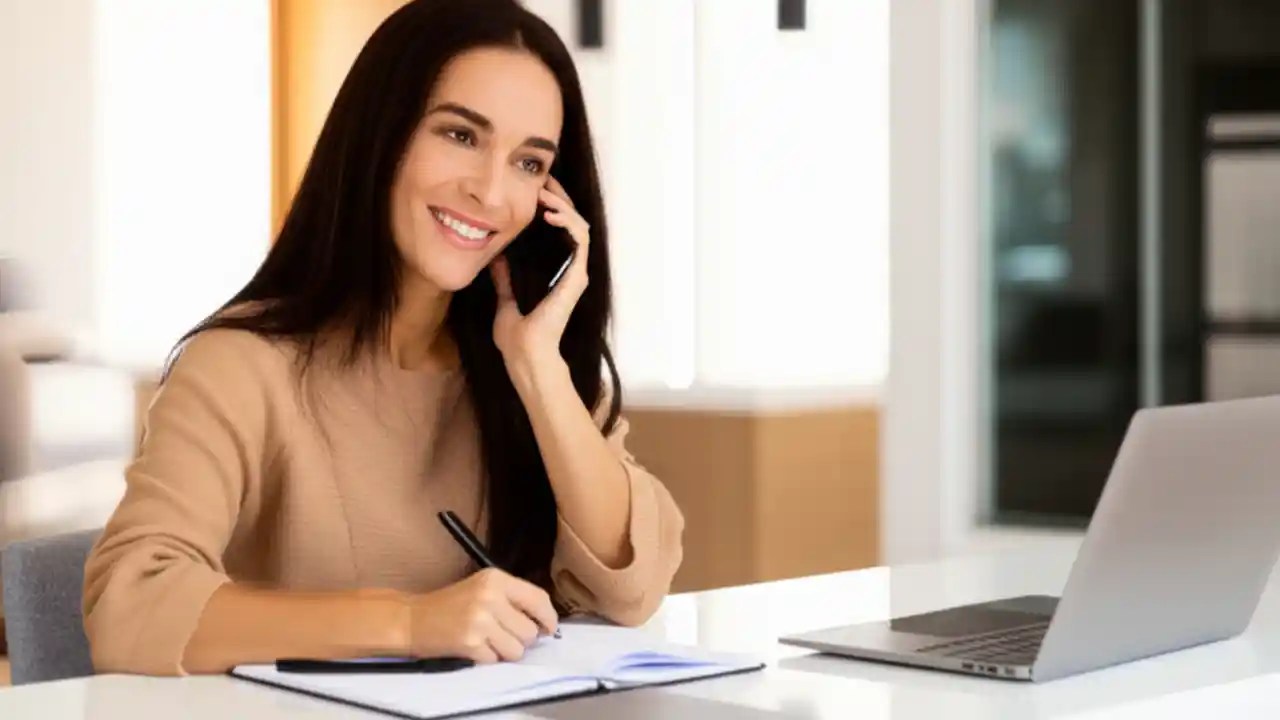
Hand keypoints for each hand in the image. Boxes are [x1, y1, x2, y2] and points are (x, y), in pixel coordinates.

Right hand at [406, 568, 558, 663]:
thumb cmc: (451, 605)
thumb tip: (546, 624)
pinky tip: (474, 647)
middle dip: (521, 639)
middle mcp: (490, 597)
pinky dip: (488, 659)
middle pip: (530, 630)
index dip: (548, 618)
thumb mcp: (484, 589)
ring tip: (488, 641)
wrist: (413, 619)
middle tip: (502, 635)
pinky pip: (496, 660)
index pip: (538, 599)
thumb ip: (514, 600)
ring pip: (517, 649)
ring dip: (506, 651)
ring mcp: (480, 620)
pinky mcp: (470, 643)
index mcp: (496, 579)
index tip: (548, 629)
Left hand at [491, 175, 589, 369]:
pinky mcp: (577, 276)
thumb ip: (504, 280)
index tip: (535, 189)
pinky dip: (568, 221)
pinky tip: (550, 212)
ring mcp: (576, 272)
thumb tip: (496, 258)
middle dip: (559, 197)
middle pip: (572, 222)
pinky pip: (580, 239)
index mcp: (555, 273)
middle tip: (543, 178)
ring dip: (563, 204)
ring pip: (580, 225)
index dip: (551, 206)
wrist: (524, 355)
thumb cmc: (516, 338)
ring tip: (544, 192)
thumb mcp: (504, 300)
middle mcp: (570, 270)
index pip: (559, 231)